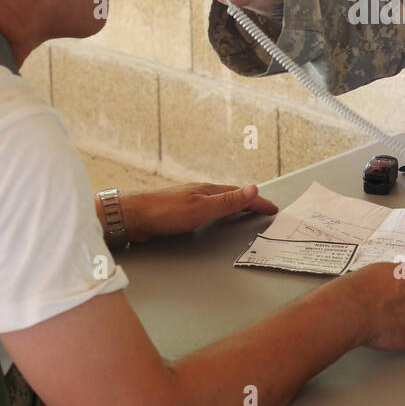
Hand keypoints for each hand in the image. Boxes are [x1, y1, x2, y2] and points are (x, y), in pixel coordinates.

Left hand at [119, 183, 277, 242]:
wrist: (132, 217)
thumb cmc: (164, 212)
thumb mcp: (201, 208)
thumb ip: (228, 201)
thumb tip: (254, 188)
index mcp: (208, 190)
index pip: (241, 194)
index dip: (258, 201)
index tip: (272, 208)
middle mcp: (200, 193)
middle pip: (231, 195)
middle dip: (249, 201)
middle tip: (263, 208)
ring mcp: (189, 201)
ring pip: (218, 202)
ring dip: (234, 205)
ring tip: (245, 211)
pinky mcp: (179, 212)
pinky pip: (207, 210)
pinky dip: (219, 213)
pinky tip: (213, 217)